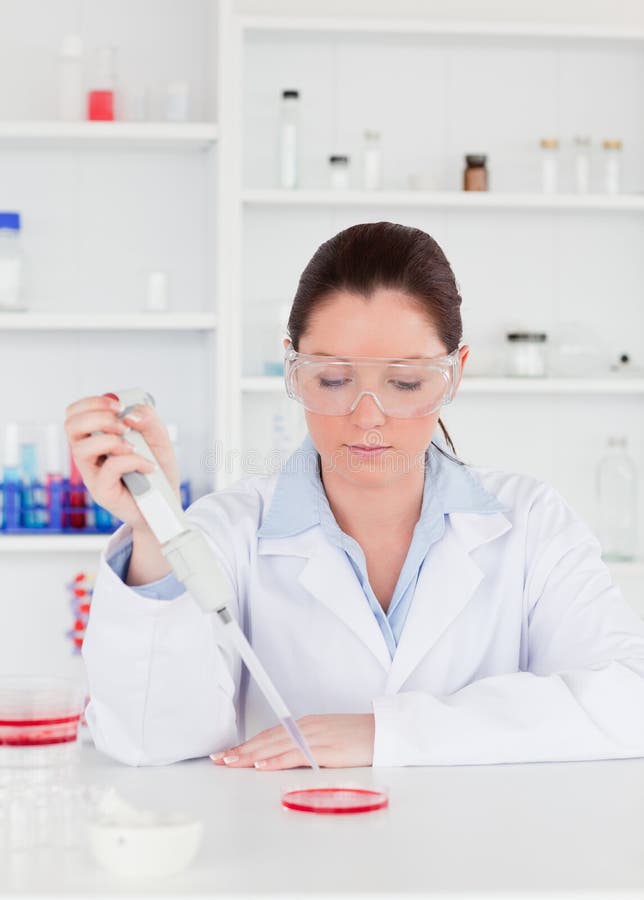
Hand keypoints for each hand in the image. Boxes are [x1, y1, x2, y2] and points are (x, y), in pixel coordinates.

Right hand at [64, 394, 181, 531]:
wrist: (164, 504)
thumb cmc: (157, 470)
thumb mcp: (158, 438)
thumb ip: (148, 420)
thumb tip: (130, 414)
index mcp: (97, 436)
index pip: (76, 413)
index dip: (92, 403)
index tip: (119, 405)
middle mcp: (90, 454)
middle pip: (71, 426)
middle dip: (98, 417)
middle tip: (123, 425)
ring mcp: (93, 473)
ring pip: (81, 449)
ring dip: (110, 440)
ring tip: (133, 446)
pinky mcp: (102, 491)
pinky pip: (109, 469)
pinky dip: (132, 461)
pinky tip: (147, 466)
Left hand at [210, 714, 374, 769]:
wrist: (385, 732)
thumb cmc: (360, 738)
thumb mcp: (329, 738)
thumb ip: (307, 746)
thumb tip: (288, 758)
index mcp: (306, 725)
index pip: (271, 734)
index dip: (248, 743)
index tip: (230, 752)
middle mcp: (306, 728)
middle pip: (267, 739)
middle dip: (242, 750)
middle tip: (220, 759)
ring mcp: (315, 738)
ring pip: (275, 746)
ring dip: (251, 755)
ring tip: (231, 763)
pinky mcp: (325, 750)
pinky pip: (295, 755)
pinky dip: (275, 759)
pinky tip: (261, 764)